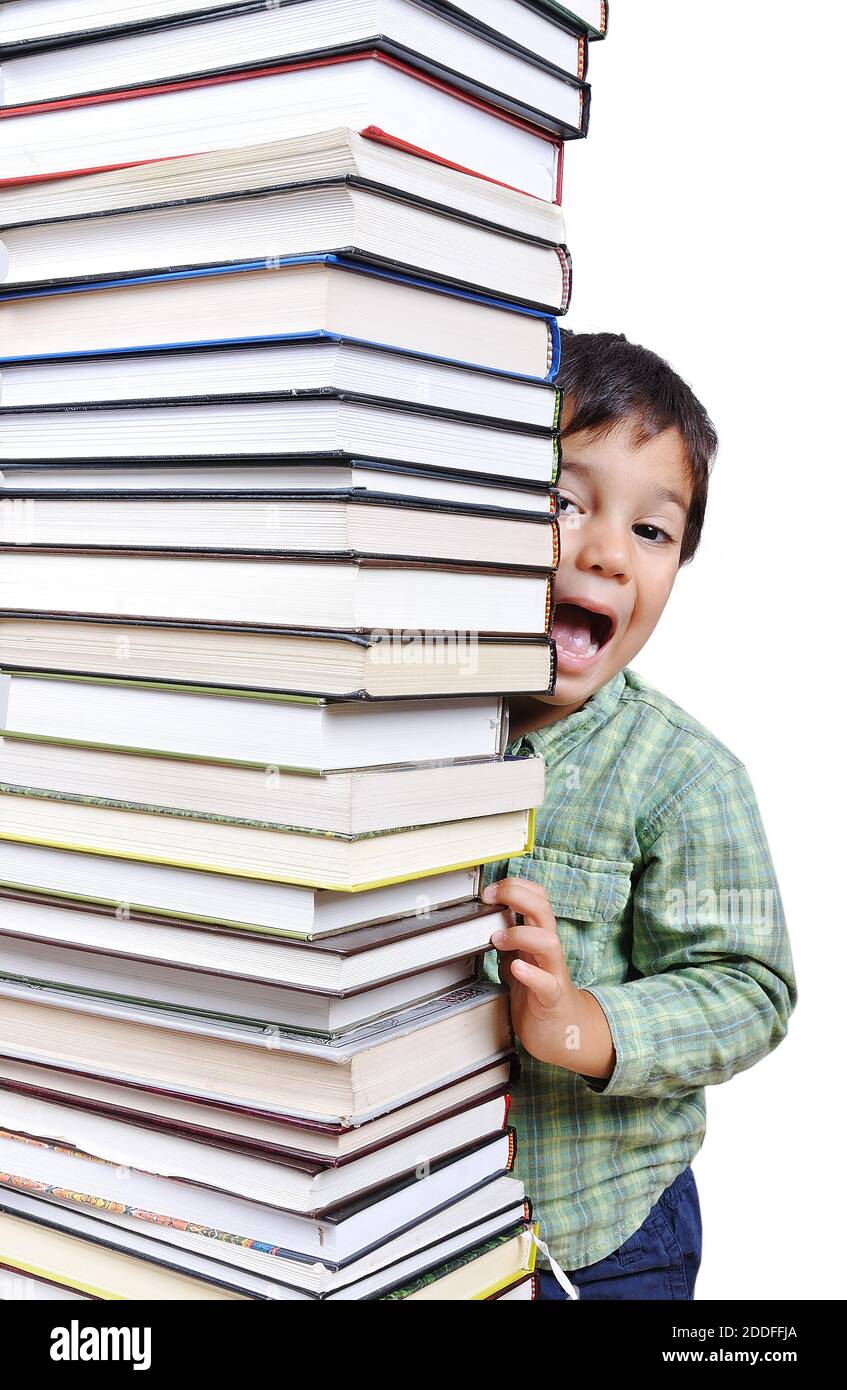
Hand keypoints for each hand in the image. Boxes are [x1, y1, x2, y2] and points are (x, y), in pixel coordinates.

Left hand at [482, 877, 579, 1066]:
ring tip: (498, 939)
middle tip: (491, 898)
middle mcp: (548, 950)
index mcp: (539, 937)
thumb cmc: (537, 993)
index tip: (489, 890)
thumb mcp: (517, 959)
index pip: (537, 897)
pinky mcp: (552, 999)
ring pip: (549, 942)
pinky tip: (516, 969)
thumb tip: (480, 920)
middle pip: (543, 909)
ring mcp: (553, 973)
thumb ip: (506, 939)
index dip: (515, 886)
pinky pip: (547, 983)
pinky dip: (531, 973)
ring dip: (521, 934)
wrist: (564, 1031)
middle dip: (517, 895)